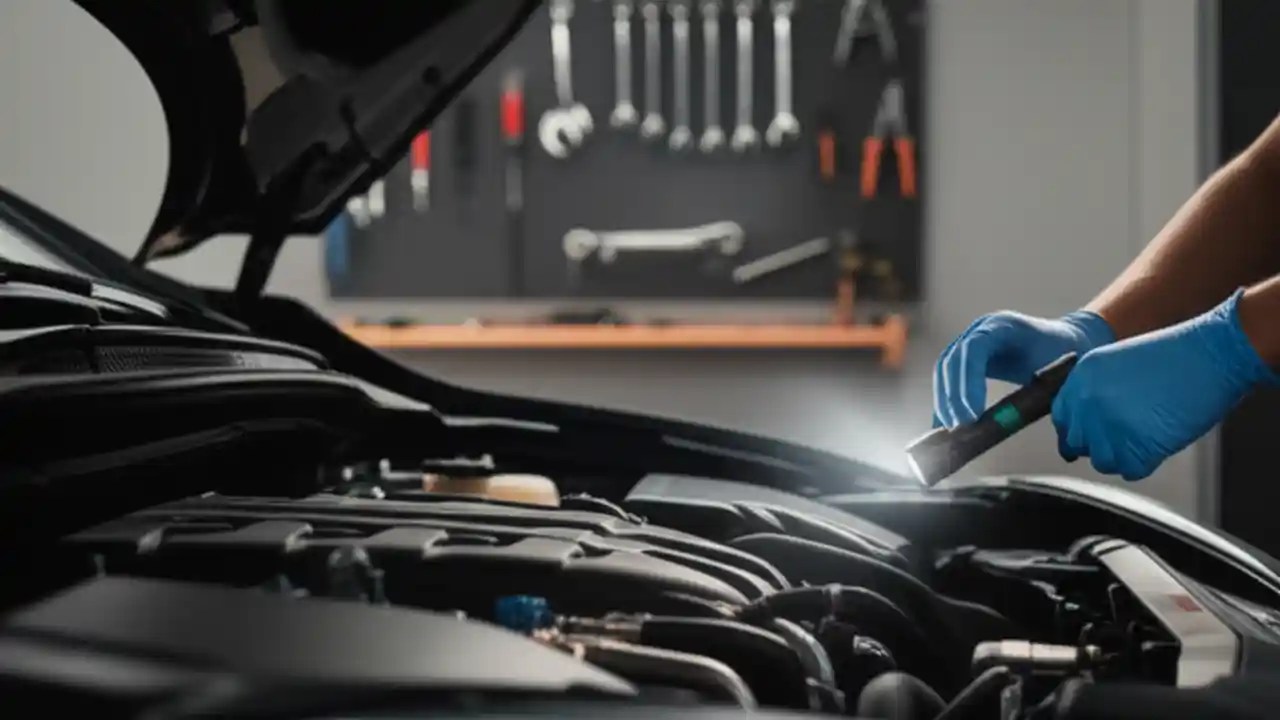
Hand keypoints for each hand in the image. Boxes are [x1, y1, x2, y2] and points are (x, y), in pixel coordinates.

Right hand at [933, 311, 1113, 427]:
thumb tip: (1015, 423)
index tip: (972, 415)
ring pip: (945, 369)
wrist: (1070, 340)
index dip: (968, 382)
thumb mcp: (1058, 371)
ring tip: (950, 429)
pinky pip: (950, 376)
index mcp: (1003, 327)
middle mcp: (981, 329)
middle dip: (951, 396)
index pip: (973, 350)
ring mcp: (972, 339)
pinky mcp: (969, 355)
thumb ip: (1042, 393)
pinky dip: (946, 398)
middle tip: (959, 427)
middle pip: (951, 361)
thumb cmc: (1068, 355)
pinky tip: (944, 421)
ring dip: (944, 400)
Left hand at [1053, 290, 1276, 480]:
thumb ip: (1094, 392)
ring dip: (1123, 454)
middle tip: (1127, 435)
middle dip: (1100, 443)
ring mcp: (1108, 427)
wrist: (1211, 354)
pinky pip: (1129, 470)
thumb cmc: (1174, 357)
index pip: (1062, 417)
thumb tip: (1084, 424)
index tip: (1092, 433)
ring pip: (1102, 460)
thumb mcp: (1117, 363)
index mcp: (1081, 379)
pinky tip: (1159, 441)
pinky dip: (1145, 462)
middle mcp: (1087, 403)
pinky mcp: (1135, 449)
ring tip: (1147, 434)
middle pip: (1077, 443)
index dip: (1079, 428)